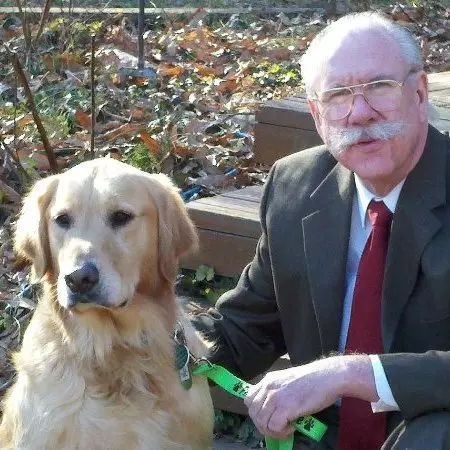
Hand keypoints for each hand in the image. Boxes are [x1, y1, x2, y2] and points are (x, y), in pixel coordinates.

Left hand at [243, 355, 376, 438]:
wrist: (327, 377)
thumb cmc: (312, 380)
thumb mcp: (286, 382)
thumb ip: (276, 392)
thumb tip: (270, 411)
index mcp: (267, 380)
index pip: (249, 400)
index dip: (257, 413)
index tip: (270, 418)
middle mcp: (268, 387)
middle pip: (253, 413)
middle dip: (264, 425)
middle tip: (278, 427)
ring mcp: (275, 397)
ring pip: (262, 422)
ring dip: (273, 431)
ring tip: (287, 428)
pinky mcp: (285, 407)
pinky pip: (274, 427)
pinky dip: (282, 432)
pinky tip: (292, 427)